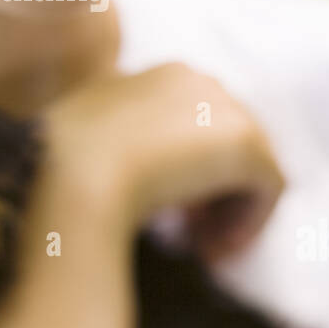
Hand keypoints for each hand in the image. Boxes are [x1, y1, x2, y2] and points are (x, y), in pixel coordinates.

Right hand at [41, 62, 284, 260]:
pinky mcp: (246, 144)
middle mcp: (197, 80)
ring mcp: (224, 108)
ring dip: (229, 207)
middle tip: (190, 231)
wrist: (74, 175)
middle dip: (212, 186)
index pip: (189, 122)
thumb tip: (124, 170)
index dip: (182, 167)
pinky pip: (267, 187)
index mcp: (159, 75)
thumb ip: (111, 141)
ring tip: (202, 247)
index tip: (166, 207)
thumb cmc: (61, 164)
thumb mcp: (81, 139)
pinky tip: (214, 252)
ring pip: (248, 164)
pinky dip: (249, 222)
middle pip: (224, 141)